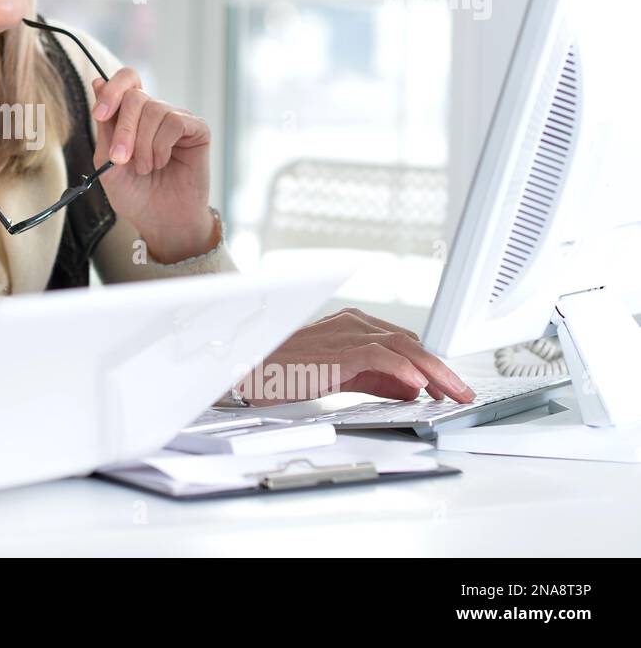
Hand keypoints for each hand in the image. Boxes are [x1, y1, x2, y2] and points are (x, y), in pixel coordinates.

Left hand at [91, 69, 216, 262]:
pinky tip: (161, 162)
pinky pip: (175, 122)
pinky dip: (161, 145)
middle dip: (123, 129)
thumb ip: (104, 126)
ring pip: (155, 110)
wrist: (160, 220)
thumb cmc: (135, 194)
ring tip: (145, 168)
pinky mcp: (196, 130)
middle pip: (135, 96)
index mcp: (132, 115)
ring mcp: (176, 119)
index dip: (112, 90)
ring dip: (143, 145)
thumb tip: (98, 82)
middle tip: (121, 159)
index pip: (126, 80)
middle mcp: (155, 112)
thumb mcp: (108, 161)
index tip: (100, 114)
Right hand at [237, 307, 475, 405]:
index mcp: (354, 324)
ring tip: (450, 391)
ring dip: (432, 370)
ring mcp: (344, 334)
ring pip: (401, 346)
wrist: (251, 371)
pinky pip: (376, 355)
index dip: (433, 363)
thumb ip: (377, 379)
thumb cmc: (290, 372)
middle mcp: (353, 323)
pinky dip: (400, 368)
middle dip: (441, 367)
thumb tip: (412, 387)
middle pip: (410, 341)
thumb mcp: (343, 375)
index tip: (452, 385)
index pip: (405, 341)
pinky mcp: (335, 351)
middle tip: (461, 390)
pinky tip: (416, 383)